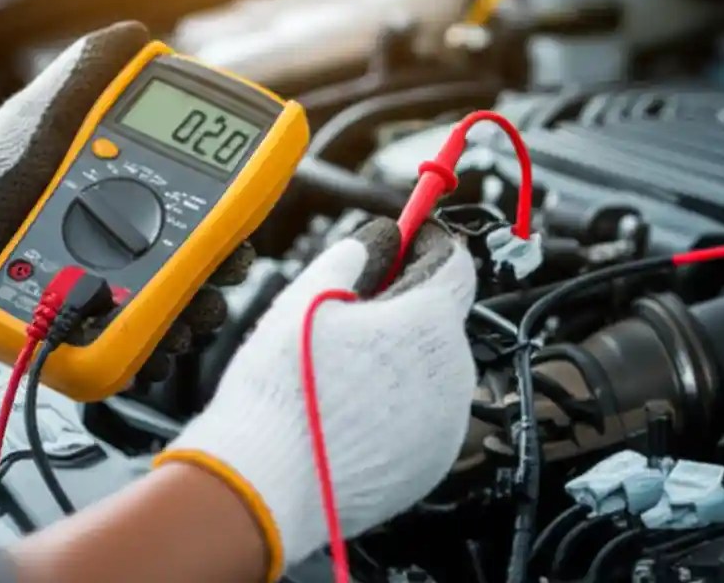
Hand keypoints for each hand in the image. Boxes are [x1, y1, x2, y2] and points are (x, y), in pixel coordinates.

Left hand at [0, 22, 250, 355]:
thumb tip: (135, 35)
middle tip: (220, 270)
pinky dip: (159, 348)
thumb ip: (89, 72)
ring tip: (187, 313)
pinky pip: (143, 344)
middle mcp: (136, 239)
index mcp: (139, 192)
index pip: (211, 205)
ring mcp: (118, 284)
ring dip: (200, 313)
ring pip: (185, 306)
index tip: (237, 226)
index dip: (236, 217)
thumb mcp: (44, 114)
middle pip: (209, 260)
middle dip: (226, 269)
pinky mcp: (95, 324)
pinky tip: (158, 341)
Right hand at [157, 217, 476, 578]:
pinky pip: (423, 417)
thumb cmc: (283, 393)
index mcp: (428, 324)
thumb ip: (354, 256)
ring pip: (431, 370)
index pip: (456, 263)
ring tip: (339, 373)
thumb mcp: (306, 298)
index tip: (404, 244)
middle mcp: (452, 374)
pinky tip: (348, 413)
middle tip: (348, 315)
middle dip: (403, 309)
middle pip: (439, 320)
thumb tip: (380, 239)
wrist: (267, 485)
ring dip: (399, 360)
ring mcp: (445, 423)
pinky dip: (395, 407)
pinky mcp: (432, 462)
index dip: (427, 246)